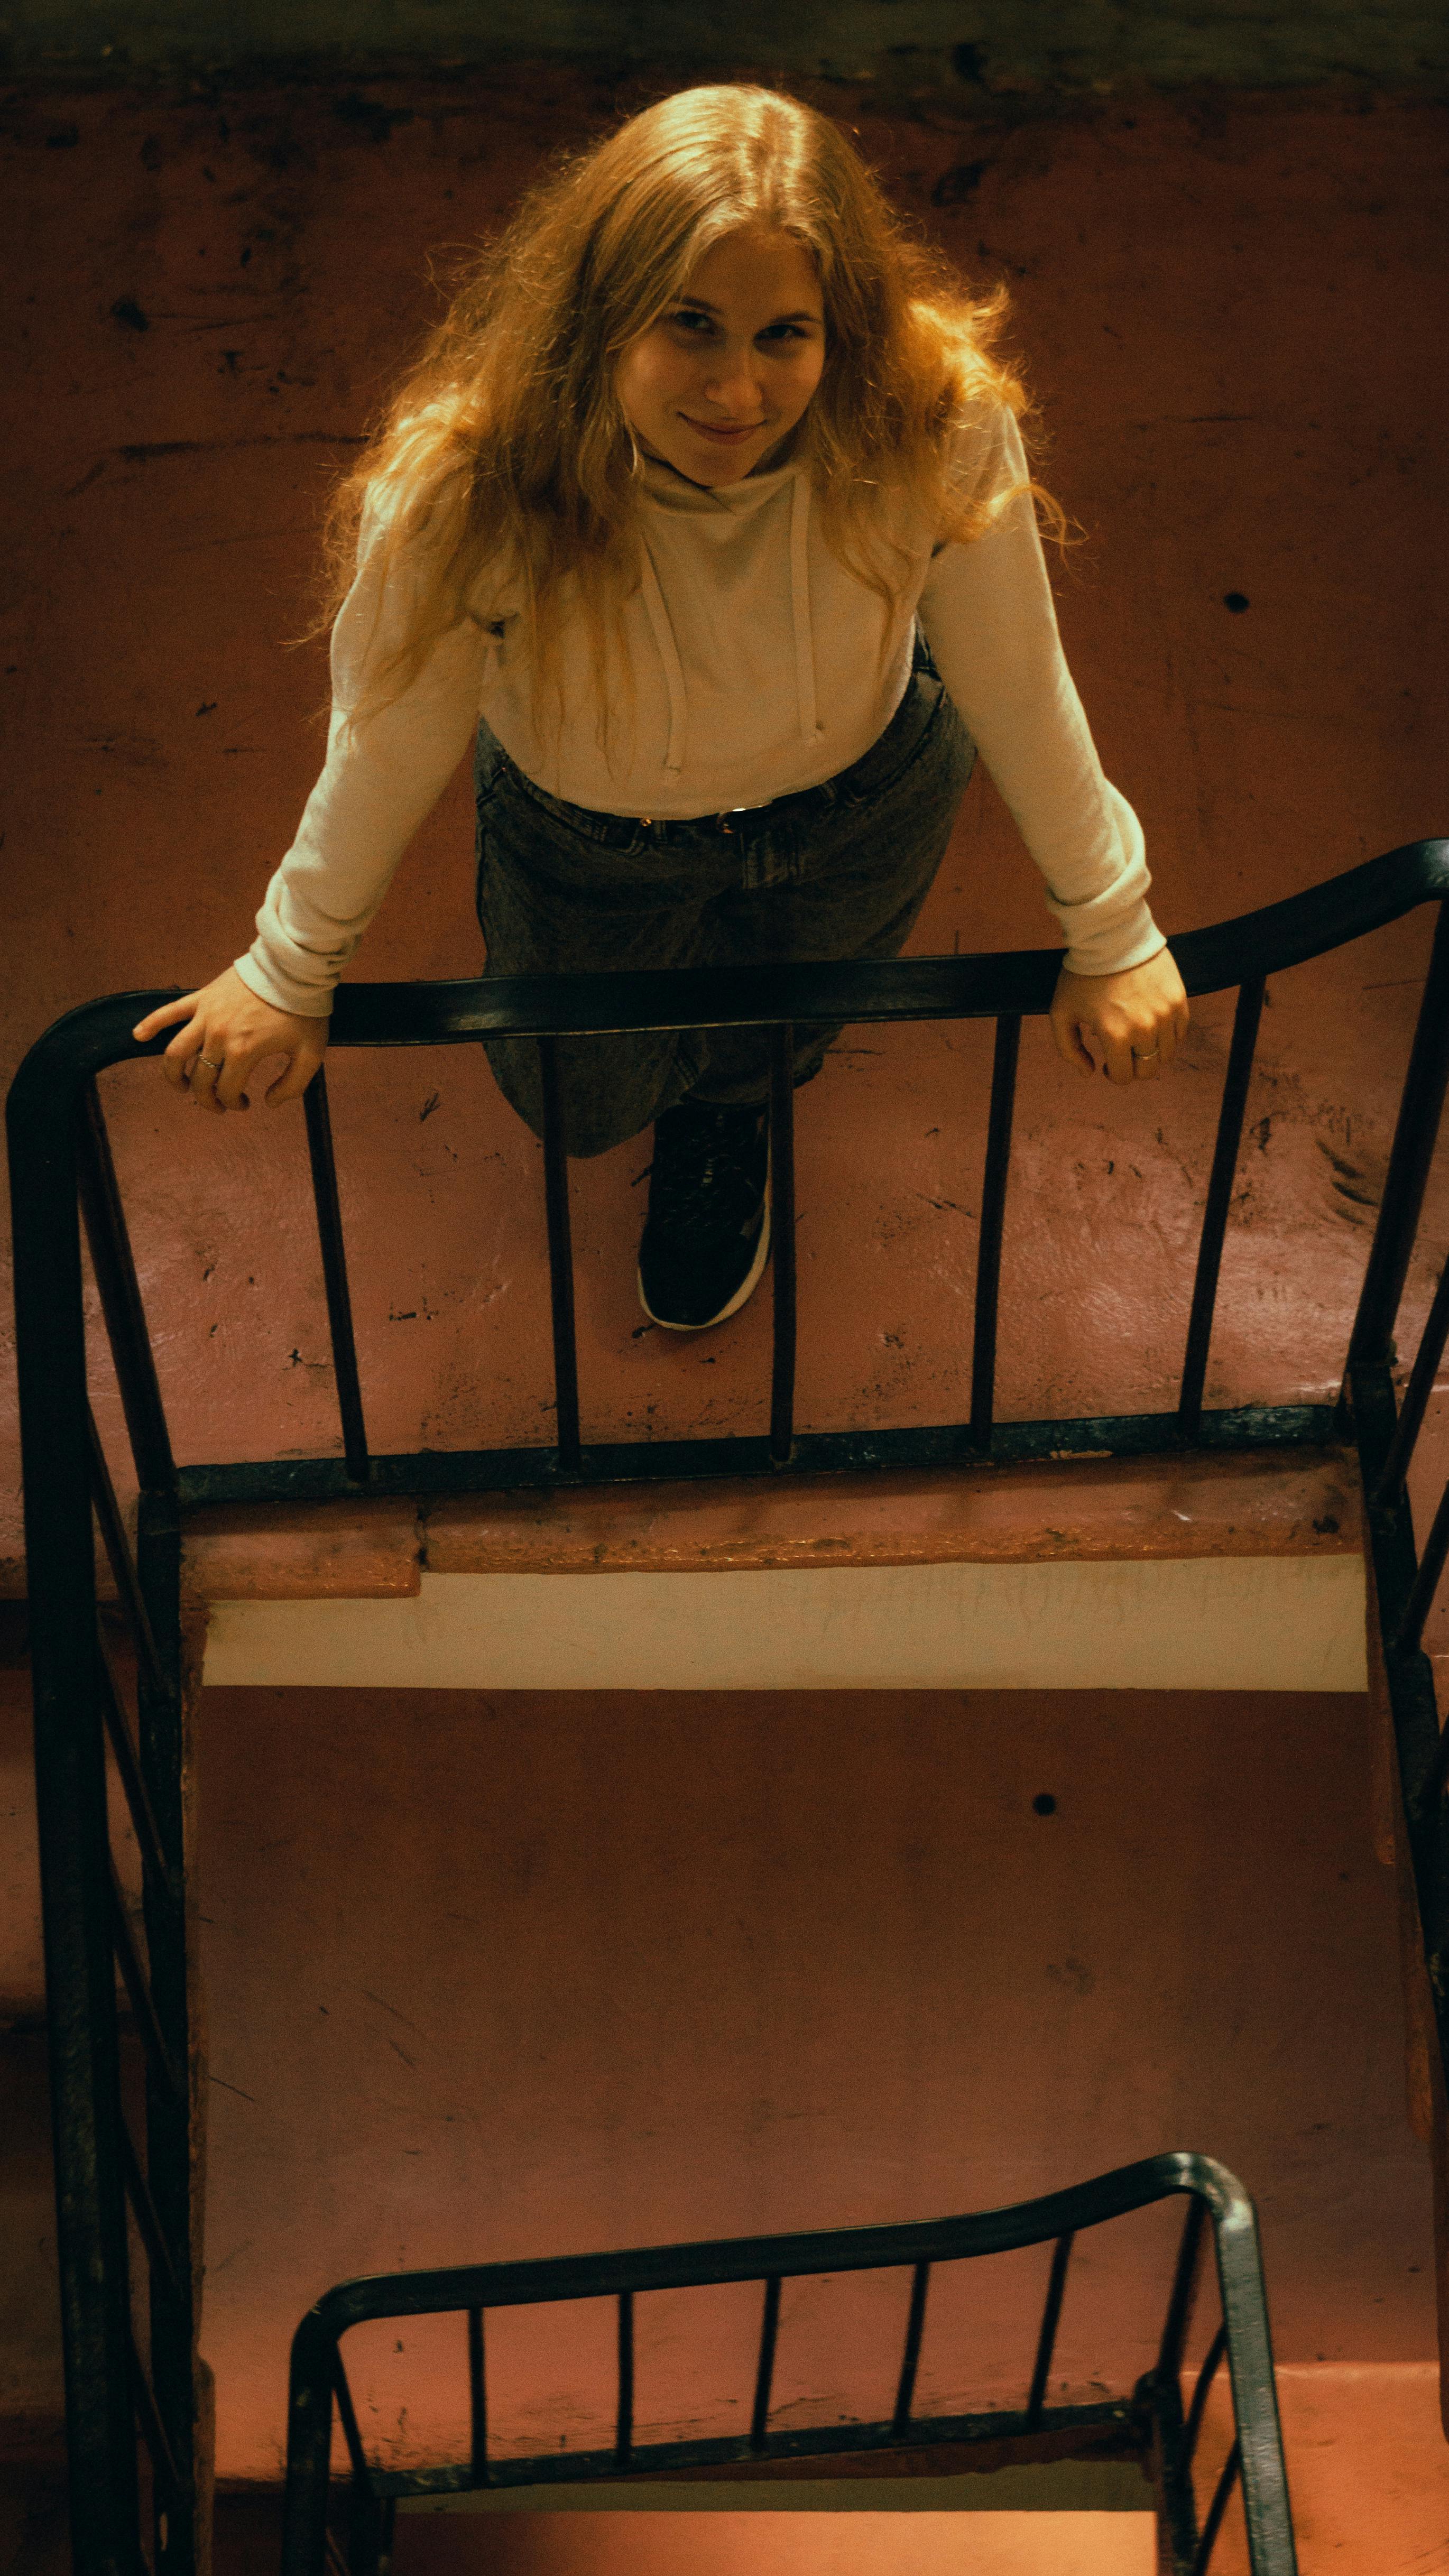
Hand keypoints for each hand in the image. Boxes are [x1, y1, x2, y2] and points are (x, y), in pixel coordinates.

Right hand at [131, 966, 328, 1113]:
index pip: (226, 1091)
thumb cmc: (304, 1010)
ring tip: (180, 1086)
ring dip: (172, 1074)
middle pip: (200, 1079)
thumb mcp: (310, 1053)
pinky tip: (138, 1036)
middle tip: (219, 1104)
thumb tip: (268, 1102)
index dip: (233, 1104)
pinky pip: (168, 1012)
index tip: (245, 1104)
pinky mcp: (200, 998)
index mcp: (244, 1052)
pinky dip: (151, 1024)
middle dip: (207, 1099)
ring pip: (175, 1053)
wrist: (294, 967)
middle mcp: (218, 1037)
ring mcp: (205, 1016)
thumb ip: (292, 1085)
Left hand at [1050, 950, 1189, 1085]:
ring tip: (1137, 1040)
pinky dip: (1168, 1036)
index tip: (1107, 1064)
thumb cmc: (1082, 975)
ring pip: (1167, 1053)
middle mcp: (1145, 1028)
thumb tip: (1089, 1073)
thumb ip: (1069, 1050)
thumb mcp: (1061, 1013)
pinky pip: (1180, 1032)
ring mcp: (1165, 1014)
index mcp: (1115, 1035)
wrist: (1111, 936)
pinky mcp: (1179, 999)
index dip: (1113, 1075)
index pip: (1124, 1077)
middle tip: (1123, 1054)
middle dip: (1134, 1068)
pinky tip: (1152, 1025)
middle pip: (1148, 1070)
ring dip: (1151, 1053)